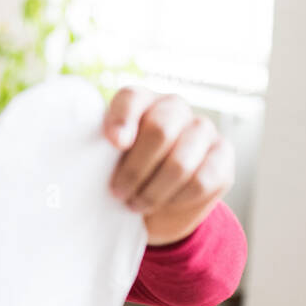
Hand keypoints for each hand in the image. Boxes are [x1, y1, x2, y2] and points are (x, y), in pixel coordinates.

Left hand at [102, 86, 235, 245]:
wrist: (154, 207)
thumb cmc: (121, 177)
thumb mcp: (102, 163)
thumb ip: (96, 151)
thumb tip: (82, 156)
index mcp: (140, 101)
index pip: (132, 98)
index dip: (122, 120)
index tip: (115, 144)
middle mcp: (173, 107)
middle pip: (160, 129)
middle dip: (134, 170)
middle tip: (117, 192)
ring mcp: (202, 129)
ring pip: (180, 161)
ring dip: (153, 191)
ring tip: (136, 204)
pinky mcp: (223, 155)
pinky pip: (202, 180)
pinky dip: (177, 199)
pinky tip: (165, 203)